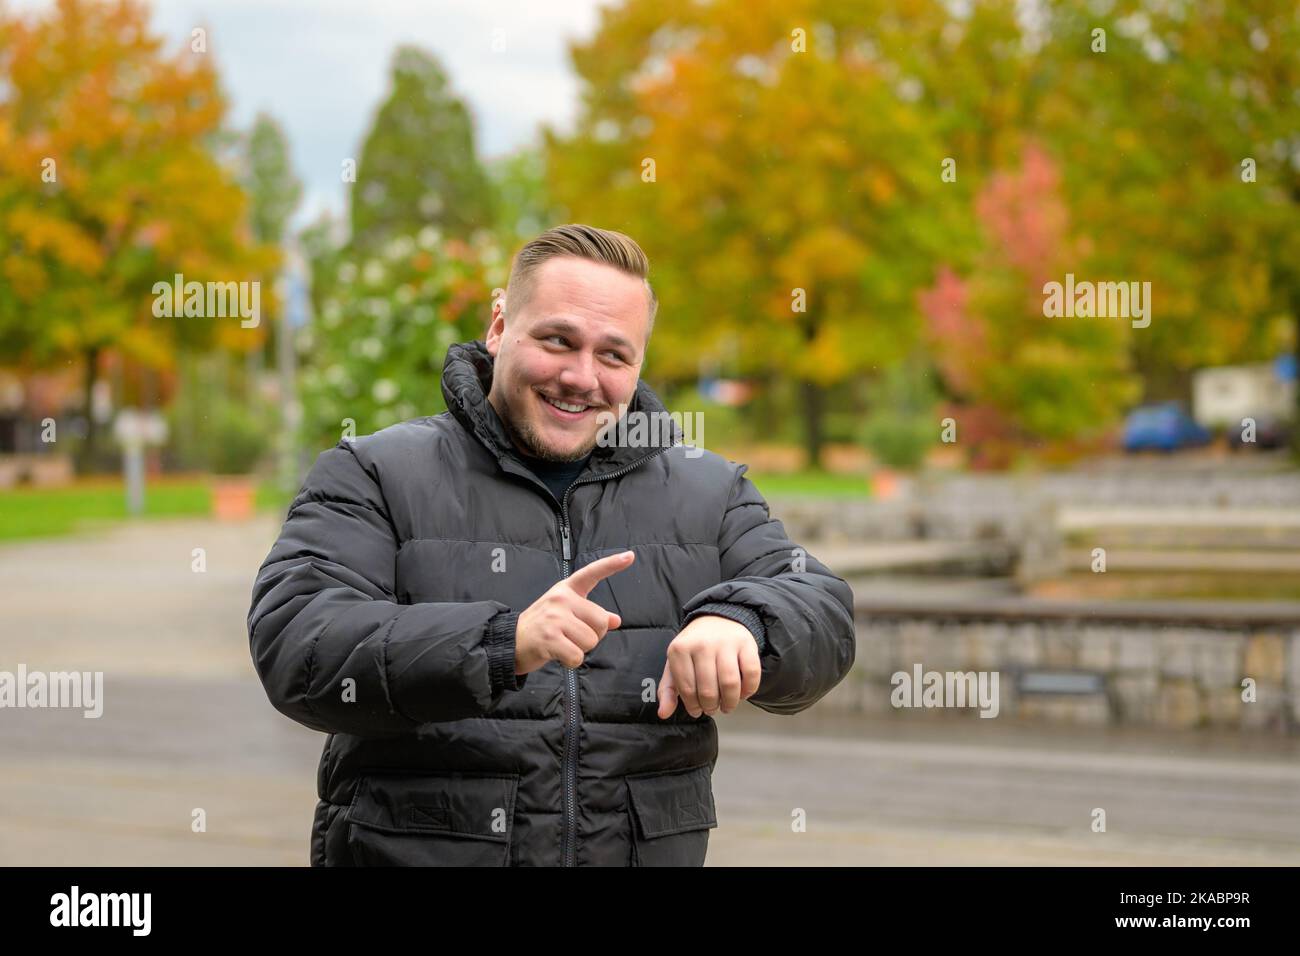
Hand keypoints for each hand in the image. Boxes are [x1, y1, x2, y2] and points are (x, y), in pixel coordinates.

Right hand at [514, 551, 633, 674]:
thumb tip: (616, 620)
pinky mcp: (549, 638)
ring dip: (580, 650)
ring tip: (562, 644)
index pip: (592, 573)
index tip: (630, 556)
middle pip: (601, 622)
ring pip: (591, 641)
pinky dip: (571, 661)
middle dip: (592, 636)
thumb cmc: (541, 627)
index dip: (612, 564)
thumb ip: (590, 615)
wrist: (510, 642)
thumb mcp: (565, 614)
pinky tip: (558, 654)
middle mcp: (561, 599)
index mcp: (566, 590)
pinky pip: (577, 656)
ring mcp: (554, 618)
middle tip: (571, 637)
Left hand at [657, 615, 761, 718]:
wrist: (717, 619)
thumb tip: (663, 713)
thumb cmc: (694, 647)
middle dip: (711, 706)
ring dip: (730, 702)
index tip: (697, 710)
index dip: (693, 706)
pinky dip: (749, 689)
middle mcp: (702, 644)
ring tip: (727, 706)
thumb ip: (667, 689)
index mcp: (680, 649)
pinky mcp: (746, 643)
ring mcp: (726, 643)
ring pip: (730, 684)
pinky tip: (742, 693)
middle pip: (708, 690)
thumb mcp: (675, 664)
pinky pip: (751, 673)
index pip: (687, 689)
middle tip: (712, 708)